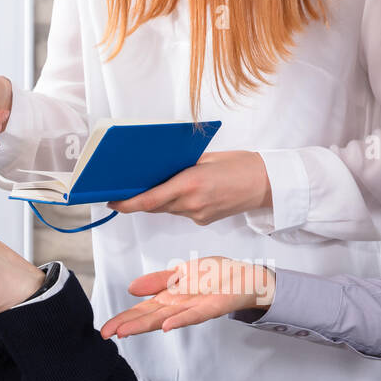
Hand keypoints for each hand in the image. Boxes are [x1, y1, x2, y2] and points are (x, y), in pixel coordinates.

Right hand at [100, 256, 275, 338]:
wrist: (246, 277)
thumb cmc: (215, 275)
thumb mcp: (181, 272)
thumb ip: (157, 280)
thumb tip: (131, 288)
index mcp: (168, 298)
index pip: (140, 310)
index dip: (122, 318)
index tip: (105, 329)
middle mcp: (178, 307)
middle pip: (148, 317)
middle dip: (127, 325)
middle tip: (107, 334)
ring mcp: (194, 309)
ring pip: (165, 319)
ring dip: (146, 326)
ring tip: (126, 331)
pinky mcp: (213, 307)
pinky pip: (195, 315)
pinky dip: (181, 321)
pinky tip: (167, 325)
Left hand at [108, 151, 271, 224]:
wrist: (268, 183)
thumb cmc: (241, 165)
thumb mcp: (207, 159)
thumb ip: (181, 166)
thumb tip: (157, 169)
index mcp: (191, 184)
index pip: (149, 200)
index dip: (127, 203)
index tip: (112, 200)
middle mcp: (192, 203)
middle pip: (154, 206)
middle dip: (140, 199)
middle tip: (126, 189)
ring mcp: (198, 215)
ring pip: (168, 210)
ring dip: (160, 200)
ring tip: (160, 185)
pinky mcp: (204, 221)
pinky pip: (182, 213)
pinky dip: (178, 203)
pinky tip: (187, 192)